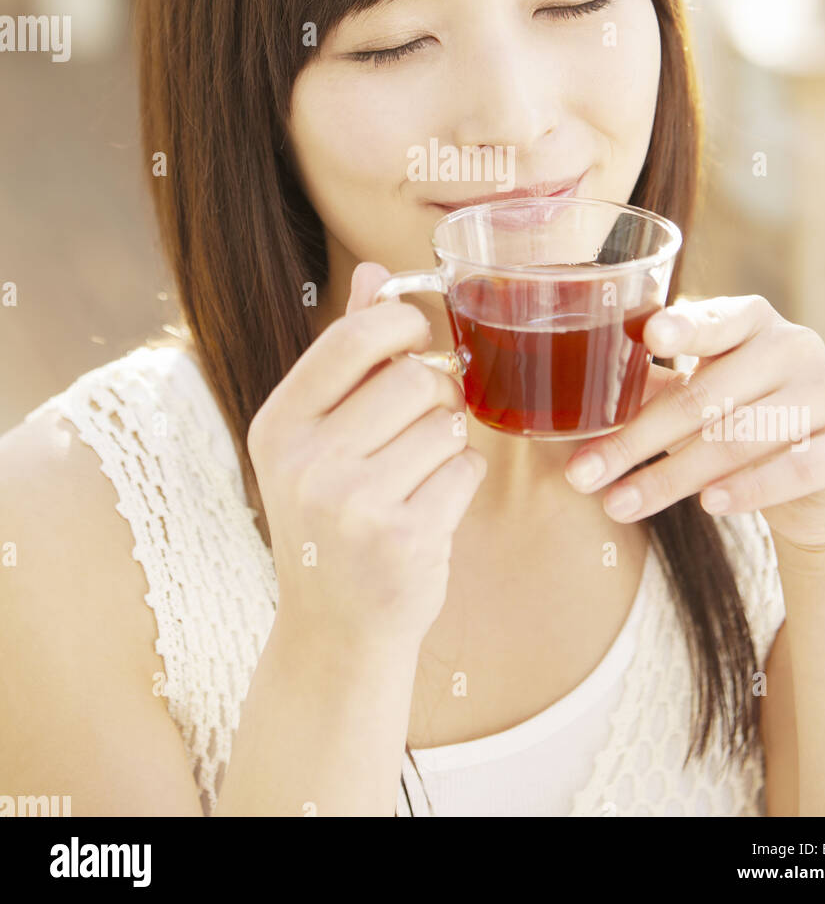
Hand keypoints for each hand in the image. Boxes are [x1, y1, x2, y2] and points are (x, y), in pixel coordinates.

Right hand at [248, 262, 486, 649]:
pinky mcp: (403, 537)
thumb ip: (347, 355)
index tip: (416, 340)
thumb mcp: (317, 437)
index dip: (403, 325)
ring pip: (447, 422)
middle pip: (415, 378)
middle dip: (435, 394)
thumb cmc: (332, 518)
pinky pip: (465, 468)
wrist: (333, 631)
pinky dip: (462, 480)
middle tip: (423, 422)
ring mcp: (353, 503)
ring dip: (449, 441)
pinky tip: (431, 507)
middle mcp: (306, 461)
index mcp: (279, 424)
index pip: (355, 337)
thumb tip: (376, 272)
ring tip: (419, 473)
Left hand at [563, 295, 824, 549]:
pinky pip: (795, 469)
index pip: (715, 320)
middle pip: (707, 396)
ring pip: (740, 438)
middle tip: (584, 476)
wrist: (824, 476)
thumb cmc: (741, 420)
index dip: (684, 327)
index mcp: (752, 320)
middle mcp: (795, 346)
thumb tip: (579, 397)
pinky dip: (747, 490)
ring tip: (619, 505)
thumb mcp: (703, 394)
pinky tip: (708, 506)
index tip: (650, 336)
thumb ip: (655, 387)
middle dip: (637, 441)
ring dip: (672, 477)